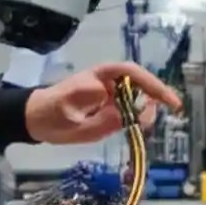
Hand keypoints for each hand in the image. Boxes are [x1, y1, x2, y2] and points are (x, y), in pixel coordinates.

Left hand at [25, 62, 182, 144]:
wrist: (36, 121)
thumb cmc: (50, 111)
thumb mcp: (70, 110)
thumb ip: (98, 114)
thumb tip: (127, 112)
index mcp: (102, 76)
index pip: (133, 74)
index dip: (153, 85)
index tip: (169, 101)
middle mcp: (111, 84)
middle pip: (142, 88)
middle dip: (152, 103)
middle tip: (148, 123)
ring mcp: (113, 98)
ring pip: (139, 104)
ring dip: (142, 116)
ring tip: (134, 129)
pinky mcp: (112, 112)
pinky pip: (130, 116)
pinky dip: (136, 124)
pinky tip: (130, 130)